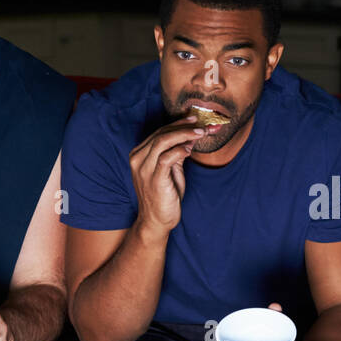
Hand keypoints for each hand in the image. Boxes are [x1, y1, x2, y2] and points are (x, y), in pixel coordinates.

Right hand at [129, 112, 212, 237]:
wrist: (157, 221)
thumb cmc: (165, 195)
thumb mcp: (171, 169)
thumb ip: (177, 152)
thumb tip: (191, 135)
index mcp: (139, 154)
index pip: (159, 132)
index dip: (177, 124)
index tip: (195, 119)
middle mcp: (138, 159)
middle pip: (161, 134)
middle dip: (183, 126)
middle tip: (202, 124)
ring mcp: (144, 169)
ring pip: (162, 141)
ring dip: (184, 134)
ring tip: (201, 132)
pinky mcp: (154, 179)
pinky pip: (166, 158)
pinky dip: (179, 150)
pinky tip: (190, 149)